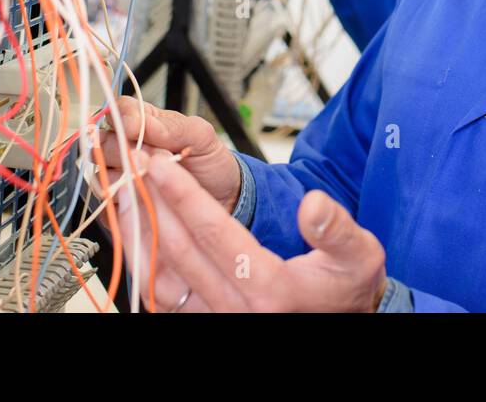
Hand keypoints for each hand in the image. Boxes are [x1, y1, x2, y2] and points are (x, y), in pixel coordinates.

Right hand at [100, 97, 241, 212]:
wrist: (222, 197)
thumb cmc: (209, 160)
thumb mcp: (200, 136)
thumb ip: (171, 126)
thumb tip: (137, 122)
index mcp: (143, 122)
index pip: (117, 110)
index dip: (122, 118)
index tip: (135, 129)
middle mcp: (125, 147)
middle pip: (103, 142)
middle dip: (127, 151)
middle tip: (158, 158)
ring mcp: (121, 176)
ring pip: (101, 174)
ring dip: (129, 178)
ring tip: (159, 181)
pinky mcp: (120, 204)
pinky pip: (107, 204)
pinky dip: (126, 202)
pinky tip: (149, 199)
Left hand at [114, 147, 388, 311]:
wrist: (344, 321)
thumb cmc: (346, 287)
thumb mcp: (360, 254)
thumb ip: (336, 228)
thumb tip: (311, 204)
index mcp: (272, 289)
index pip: (216, 235)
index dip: (184, 195)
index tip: (161, 163)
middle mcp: (238, 310)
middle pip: (181, 251)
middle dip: (152, 203)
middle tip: (131, 166)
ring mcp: (217, 320)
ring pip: (163, 275)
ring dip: (141, 231)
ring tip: (125, 192)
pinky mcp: (205, 322)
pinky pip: (163, 292)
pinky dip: (146, 258)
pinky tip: (138, 231)